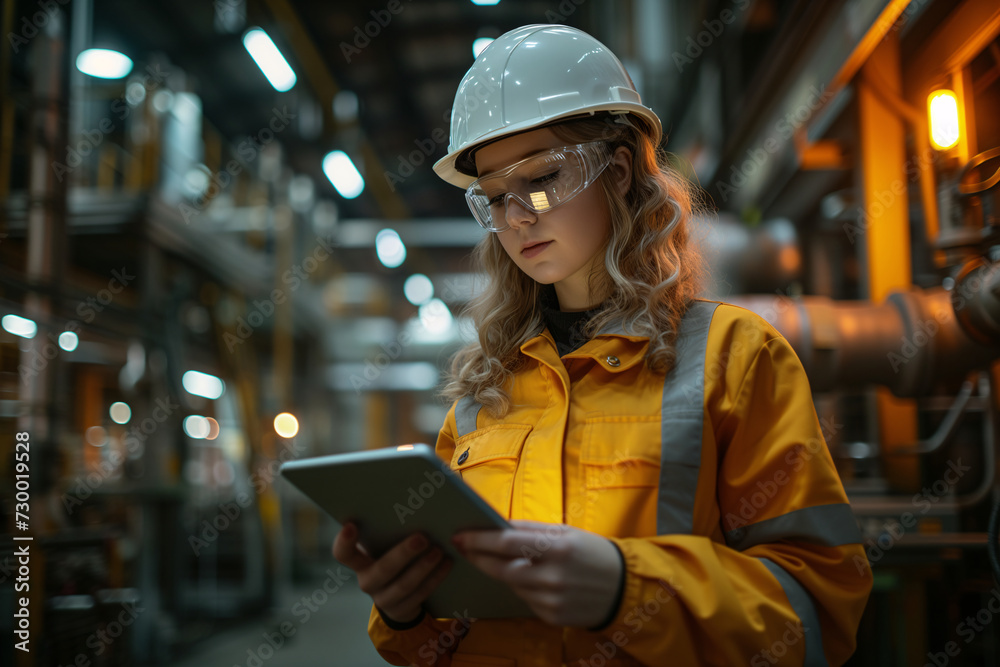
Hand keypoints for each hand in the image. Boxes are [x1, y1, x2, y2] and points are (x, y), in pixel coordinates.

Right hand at [333, 522, 452, 624]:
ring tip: (439, 551)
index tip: (351, 525)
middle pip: (382, 570)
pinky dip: (435, 578)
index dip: (344, 542)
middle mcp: (367, 581)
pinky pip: (420, 595)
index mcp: (359, 561)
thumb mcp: (387, 545)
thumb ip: (390, 529)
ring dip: (423, 567)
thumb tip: (413, 501)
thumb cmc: (394, 556)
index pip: (343, 554)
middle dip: (402, 554)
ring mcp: (383, 599)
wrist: (400, 596)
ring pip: (404, 585)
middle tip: (422, 537)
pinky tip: (447, 563)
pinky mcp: (402, 610)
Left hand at [453, 520, 622, 627]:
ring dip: (501, 571)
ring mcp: (552, 600)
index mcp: (558, 548)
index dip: (479, 539)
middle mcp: (553, 576)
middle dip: (479, 557)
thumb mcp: (565, 533)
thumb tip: (497, 526)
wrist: (623, 587)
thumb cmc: (591, 552)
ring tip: (495, 559)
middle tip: (464, 547)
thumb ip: (531, 530)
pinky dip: (521, 587)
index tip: (461, 535)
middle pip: (502, 568)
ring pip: (512, 585)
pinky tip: (527, 578)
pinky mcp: (551, 617)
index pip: (506, 543)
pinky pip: (525, 599)